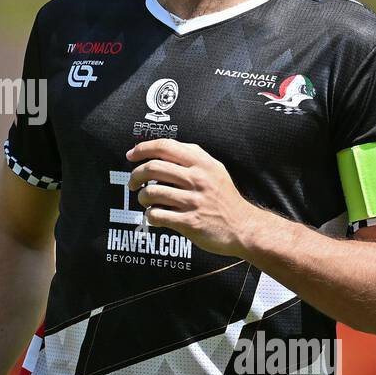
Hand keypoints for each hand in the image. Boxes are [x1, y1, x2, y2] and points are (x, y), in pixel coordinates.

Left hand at [125, 138, 260, 257]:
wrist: (244, 227)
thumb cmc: (225, 198)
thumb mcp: (215, 169)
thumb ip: (192, 157)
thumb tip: (161, 149)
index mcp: (201, 163)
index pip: (165, 147)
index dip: (142, 149)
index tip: (131, 155)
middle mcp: (197, 179)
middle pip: (152, 168)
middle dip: (135, 176)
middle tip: (132, 183)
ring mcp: (193, 201)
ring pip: (151, 193)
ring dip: (141, 198)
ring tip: (146, 202)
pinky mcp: (190, 222)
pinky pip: (157, 215)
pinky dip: (150, 216)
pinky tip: (156, 217)